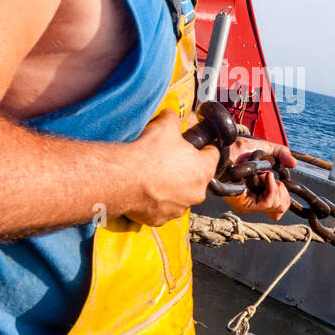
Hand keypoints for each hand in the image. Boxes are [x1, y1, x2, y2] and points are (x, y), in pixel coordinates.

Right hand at [122, 111, 219, 226]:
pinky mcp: (160, 219)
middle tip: (168, 159)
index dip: (204, 147)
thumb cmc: (148, 154)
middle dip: (184, 169)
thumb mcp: (165, 125)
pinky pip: (161, 208)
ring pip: (179, 195)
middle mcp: (196, 193)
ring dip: (170, 187)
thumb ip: (173, 119)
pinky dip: (155, 201)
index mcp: (203, 170)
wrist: (122, 180)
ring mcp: (178, 209)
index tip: (197, 145)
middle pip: (195, 177)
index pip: (213, 155)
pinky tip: (144, 190)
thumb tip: (170, 116)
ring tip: (153, 176)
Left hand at [222, 136, 295, 220]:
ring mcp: (245, 205)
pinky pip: (267, 202)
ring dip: (277, 188)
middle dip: (282, 191)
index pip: (277, 211)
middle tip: (273, 178)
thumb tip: (294, 164)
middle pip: (278, 209)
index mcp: (253, 195)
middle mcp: (248, 202)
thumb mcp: (266, 149)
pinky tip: (267, 176)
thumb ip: (281, 154)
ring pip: (274, 205)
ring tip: (267, 175)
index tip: (282, 184)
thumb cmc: (240, 148)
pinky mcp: (241, 203)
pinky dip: (273, 188)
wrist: (225, 144)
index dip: (284, 199)